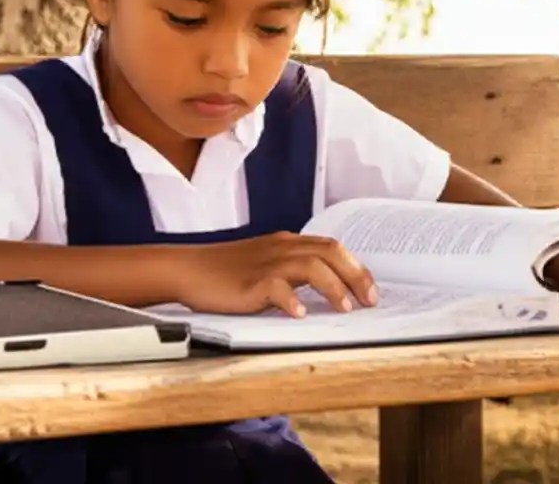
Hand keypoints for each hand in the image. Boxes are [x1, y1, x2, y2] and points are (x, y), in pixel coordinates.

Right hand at [174, 232, 377, 317]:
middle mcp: (281, 249)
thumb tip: (327, 290)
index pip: (331, 247)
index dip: (356, 267)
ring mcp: (265, 264)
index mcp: (286, 244)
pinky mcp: (249, 282)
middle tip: (371, 301)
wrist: (187, 269)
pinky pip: (276, 287)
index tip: (371, 289)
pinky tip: (300, 314)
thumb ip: (292, 271)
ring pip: (310, 266)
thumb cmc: (224, 272)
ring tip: (345, 309)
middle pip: (329, 252)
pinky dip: (292, 300)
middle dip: (356, 275)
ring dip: (333, 287)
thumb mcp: (264, 265)